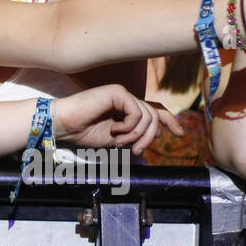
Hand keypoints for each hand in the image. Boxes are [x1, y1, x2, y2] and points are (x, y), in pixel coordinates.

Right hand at [56, 84, 181, 155]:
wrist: (64, 126)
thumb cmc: (84, 133)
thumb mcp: (116, 140)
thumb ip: (135, 137)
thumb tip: (158, 135)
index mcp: (125, 109)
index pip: (154, 111)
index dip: (169, 121)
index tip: (180, 134)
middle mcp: (126, 99)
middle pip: (154, 116)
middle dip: (149, 137)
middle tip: (137, 152)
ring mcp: (122, 94)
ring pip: (148, 116)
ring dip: (137, 135)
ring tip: (121, 143)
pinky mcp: (117, 92)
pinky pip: (137, 112)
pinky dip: (129, 127)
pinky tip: (115, 130)